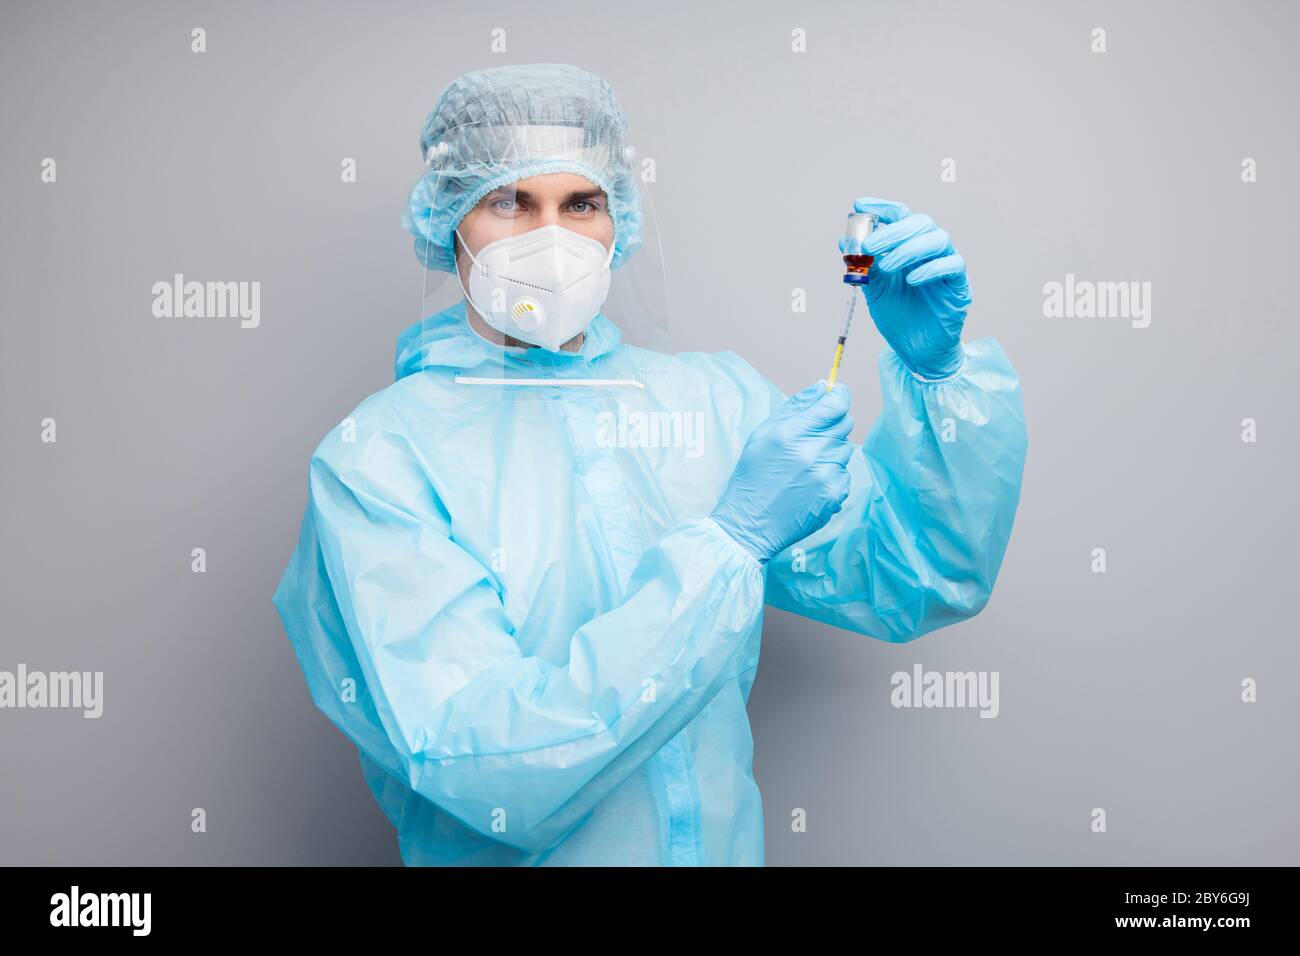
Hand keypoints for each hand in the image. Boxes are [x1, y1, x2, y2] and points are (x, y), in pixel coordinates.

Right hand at [710, 383, 853, 562]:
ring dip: (831, 451)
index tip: (837, 395)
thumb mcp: (762, 435)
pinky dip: (832, 474)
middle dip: (833, 423)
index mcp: (790, 434)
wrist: (751, 524)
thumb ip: (795, 407)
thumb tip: (822, 386)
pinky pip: (844, 473)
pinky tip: (810, 483)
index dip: (839, 396)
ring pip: (845, 448)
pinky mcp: (834, 495)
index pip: (834, 405)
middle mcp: (811, 453)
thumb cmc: (752, 477)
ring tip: (806, 465)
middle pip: (845, 423)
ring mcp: (825, 476)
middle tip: (813, 436)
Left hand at [839, 197, 968, 379]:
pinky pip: (953, 266)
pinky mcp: (959, 284)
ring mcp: (947, 265)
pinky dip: (931, 269)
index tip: (859, 205)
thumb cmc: (898, 316)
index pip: (900, 216)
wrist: (916, 349)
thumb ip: (864, 266)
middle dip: (893, 231)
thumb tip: (844, 242)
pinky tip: (911, 280)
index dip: (881, 207)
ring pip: (938, 239)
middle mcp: (929, 250)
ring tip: (887, 266)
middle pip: (920, 223)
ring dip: (909, 248)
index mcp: (908, 246)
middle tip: (870, 246)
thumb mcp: (875, 289)